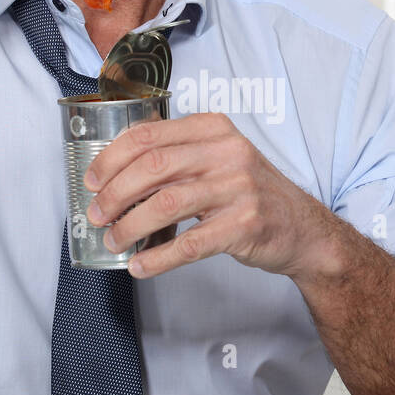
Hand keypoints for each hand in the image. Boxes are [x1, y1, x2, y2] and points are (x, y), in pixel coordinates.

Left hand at [82, 112, 343, 279]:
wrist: (303, 228)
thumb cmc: (251, 193)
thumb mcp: (219, 159)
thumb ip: (178, 157)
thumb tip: (116, 176)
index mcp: (213, 129)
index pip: (148, 135)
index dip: (111, 159)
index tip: (92, 180)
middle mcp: (227, 152)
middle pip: (152, 167)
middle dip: (114, 194)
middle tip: (97, 214)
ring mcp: (238, 188)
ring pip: (166, 204)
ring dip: (130, 226)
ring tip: (114, 240)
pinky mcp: (245, 225)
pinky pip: (189, 243)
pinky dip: (158, 258)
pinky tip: (141, 266)